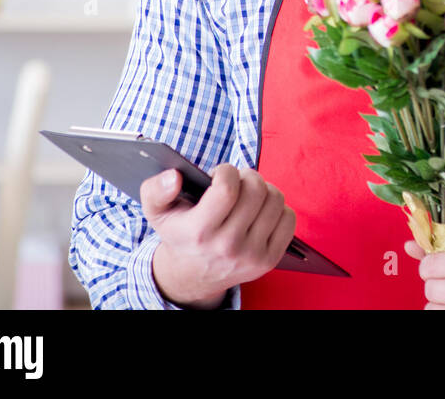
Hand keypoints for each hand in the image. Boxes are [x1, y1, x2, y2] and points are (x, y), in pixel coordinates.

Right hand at [140, 163, 296, 308]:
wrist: (193, 274)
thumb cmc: (180, 233)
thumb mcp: (157, 212)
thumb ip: (156, 189)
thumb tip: (175, 177)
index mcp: (200, 232)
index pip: (228, 188)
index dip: (226, 171)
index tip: (219, 174)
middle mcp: (227, 247)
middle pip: (256, 190)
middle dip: (247, 177)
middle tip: (236, 182)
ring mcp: (251, 255)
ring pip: (275, 200)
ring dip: (263, 190)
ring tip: (248, 195)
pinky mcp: (270, 260)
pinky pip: (289, 218)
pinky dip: (277, 208)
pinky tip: (260, 211)